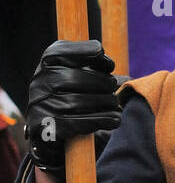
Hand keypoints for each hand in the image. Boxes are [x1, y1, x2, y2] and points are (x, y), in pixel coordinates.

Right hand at [25, 41, 120, 171]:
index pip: (60, 51)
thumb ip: (98, 70)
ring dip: (106, 103)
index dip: (88, 53)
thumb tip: (127, 81)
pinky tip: (115, 119)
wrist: (52, 130)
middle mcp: (39, 83)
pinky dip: (103, 120)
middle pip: (75, 78)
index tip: (109, 65)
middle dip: (104, 83)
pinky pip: (80, 123)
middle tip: (114, 88)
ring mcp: (41, 106)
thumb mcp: (81, 75)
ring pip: (79, 102)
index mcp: (46, 65)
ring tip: (114, 103)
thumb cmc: (73, 96)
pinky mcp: (48, 129)